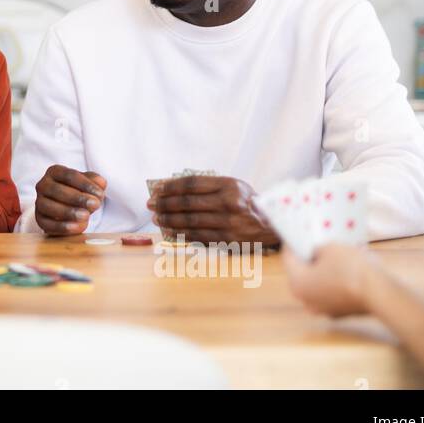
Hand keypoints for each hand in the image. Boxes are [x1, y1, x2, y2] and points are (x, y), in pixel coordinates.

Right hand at [34, 164, 105, 234]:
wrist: (69, 209)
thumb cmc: (79, 192)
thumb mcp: (88, 183)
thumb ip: (95, 181)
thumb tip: (100, 183)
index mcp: (54, 172)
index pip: (69, 175)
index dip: (85, 184)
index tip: (100, 194)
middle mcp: (43, 185)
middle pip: (57, 190)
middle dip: (78, 198)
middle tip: (95, 205)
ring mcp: (39, 202)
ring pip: (48, 206)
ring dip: (68, 212)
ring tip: (86, 216)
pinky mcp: (39, 219)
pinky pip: (47, 223)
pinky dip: (62, 226)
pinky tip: (77, 227)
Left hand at [147, 174, 276, 243]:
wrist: (272, 225)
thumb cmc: (246, 203)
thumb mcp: (233, 186)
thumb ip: (208, 186)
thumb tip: (173, 189)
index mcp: (229, 185)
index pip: (192, 183)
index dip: (171, 186)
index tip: (158, 189)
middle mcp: (229, 202)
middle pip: (188, 202)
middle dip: (165, 203)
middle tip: (151, 204)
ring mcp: (229, 222)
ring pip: (190, 220)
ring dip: (169, 219)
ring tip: (157, 218)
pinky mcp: (228, 239)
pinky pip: (198, 235)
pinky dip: (181, 232)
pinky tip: (170, 230)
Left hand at [284, 243, 373, 316]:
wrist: (380, 294)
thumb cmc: (351, 268)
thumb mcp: (330, 247)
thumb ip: (317, 249)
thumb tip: (316, 252)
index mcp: (296, 283)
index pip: (288, 257)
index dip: (293, 242)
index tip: (298, 233)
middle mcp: (305, 299)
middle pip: (301, 273)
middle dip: (308, 258)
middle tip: (316, 243)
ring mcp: (322, 309)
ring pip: (317, 285)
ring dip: (322, 272)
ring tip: (333, 256)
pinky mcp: (339, 313)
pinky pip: (332, 294)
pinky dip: (335, 283)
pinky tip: (345, 271)